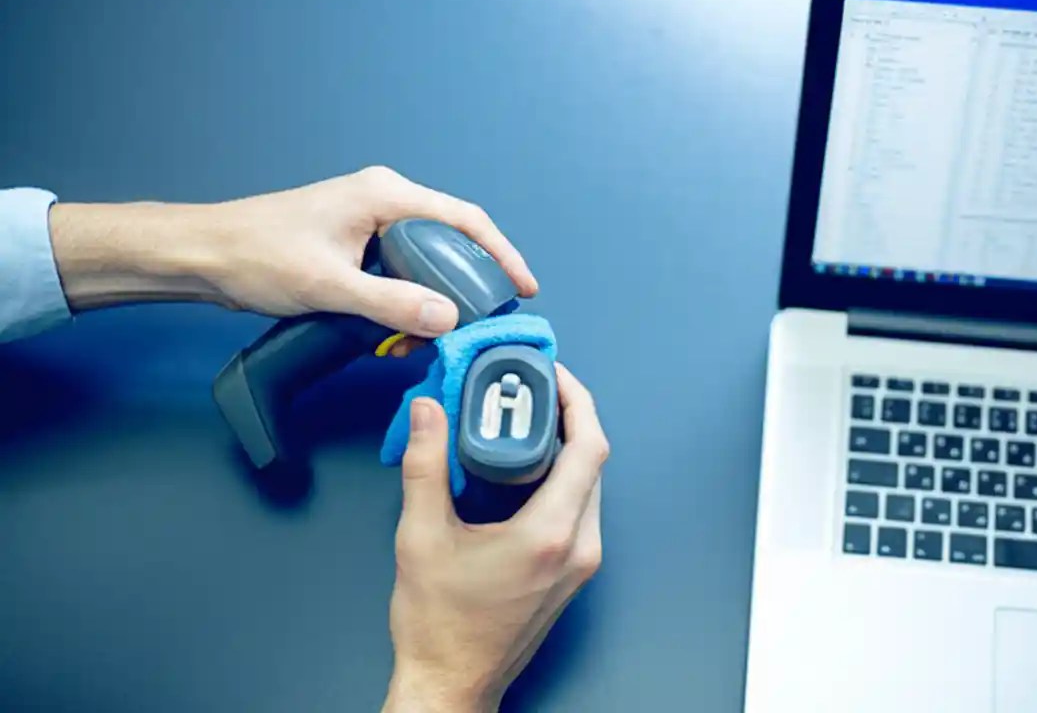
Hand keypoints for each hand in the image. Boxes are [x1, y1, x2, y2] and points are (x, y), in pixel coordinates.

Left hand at [48, 166, 536, 348]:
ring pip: (423, 262)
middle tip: (477, 324)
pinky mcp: (354, 247)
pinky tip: (398, 332)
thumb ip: (392, 304)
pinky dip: (405, 303)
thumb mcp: (330, 286)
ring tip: (428, 338)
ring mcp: (368, 224)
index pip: (463, 219)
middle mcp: (383, 202)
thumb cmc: (258, 257)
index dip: (500, 254)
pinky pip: (398, 273)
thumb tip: (449, 321)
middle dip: (464, 287)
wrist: (202, 256)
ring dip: (430, 302)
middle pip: (448, 242)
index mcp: (385, 195)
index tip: (523, 288)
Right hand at [382, 364, 608, 712]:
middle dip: (570, 417)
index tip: (553, 375)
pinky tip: (529, 465)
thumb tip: (427, 412)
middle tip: (535, 389)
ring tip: (529, 419)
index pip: (589, 448)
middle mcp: (578, 547)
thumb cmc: (440, 626)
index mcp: (550, 535)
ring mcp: (580, 562)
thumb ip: (424, 466)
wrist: (452, 682)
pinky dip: (563, 477)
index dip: (577, 401)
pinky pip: (581, 507)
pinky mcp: (572, 571)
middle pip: (595, 461)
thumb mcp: (420, 537)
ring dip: (568, 447)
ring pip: (590, 484)